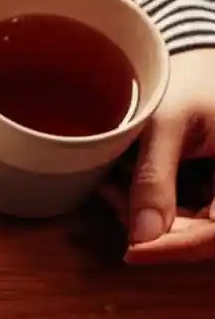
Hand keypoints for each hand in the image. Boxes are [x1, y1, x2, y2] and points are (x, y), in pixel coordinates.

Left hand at [123, 48, 214, 263]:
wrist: (197, 67)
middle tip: (113, 202)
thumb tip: (141, 239)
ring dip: (149, 220)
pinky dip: (153, 208)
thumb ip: (155, 179)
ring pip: (194, 229)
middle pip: (206, 236)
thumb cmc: (188, 83)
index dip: (177, 248)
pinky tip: (122, 187)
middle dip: (155, 232)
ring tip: (112, 187)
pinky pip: (190, 215)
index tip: (133, 252)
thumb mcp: (166, 124)